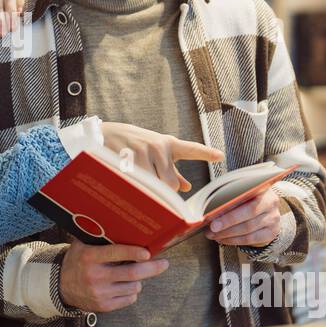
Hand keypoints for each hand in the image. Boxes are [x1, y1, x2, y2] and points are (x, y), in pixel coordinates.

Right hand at [59, 238, 168, 311]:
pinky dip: (132, 292)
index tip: (148, 252)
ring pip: (133, 287)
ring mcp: (100, 293)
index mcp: (90, 257)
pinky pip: (128, 299)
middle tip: (164, 264)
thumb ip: (99, 237)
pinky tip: (124, 285)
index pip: (117, 253)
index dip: (135, 253)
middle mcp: (95, 276)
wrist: (60, 286)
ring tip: (133, 274)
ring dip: (139, 280)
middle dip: (152, 268)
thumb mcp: (82, 245)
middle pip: (132, 273)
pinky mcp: (103, 306)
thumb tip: (122, 225)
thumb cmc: (77, 261)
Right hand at [100, 122, 223, 192]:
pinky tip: (127, 181)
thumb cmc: (134, 145)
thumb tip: (187, 187)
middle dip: (164, 192)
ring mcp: (143, 153)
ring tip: (137, 180)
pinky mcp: (127, 160)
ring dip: (147, 191)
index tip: (221, 156)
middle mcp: (158, 147)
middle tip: (152, 186)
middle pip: (171, 185)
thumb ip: (172, 170)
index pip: (191, 149)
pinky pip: (137, 186)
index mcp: (168, 144)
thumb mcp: (156, 152)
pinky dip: (135, 190)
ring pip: (153, 187)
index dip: (206, 153)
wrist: (105, 134)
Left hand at [206, 190, 281, 247]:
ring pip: (248, 231)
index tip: (212, 220)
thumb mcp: (240, 190)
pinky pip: (251, 239)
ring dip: (227, 235)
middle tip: (210, 230)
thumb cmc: (246, 194)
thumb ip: (229, 197)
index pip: (246, 204)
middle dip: (226, 226)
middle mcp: (271, 204)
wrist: (264, 203)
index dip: (229, 215)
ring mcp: (273, 219)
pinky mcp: (271, 232)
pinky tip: (222, 239)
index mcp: (263, 189)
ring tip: (212, 235)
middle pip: (248, 219)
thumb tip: (209, 211)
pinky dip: (234, 240)